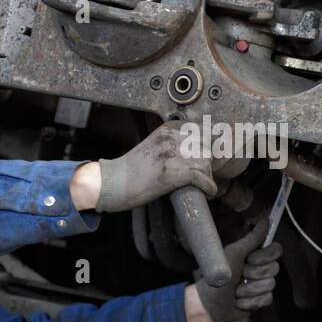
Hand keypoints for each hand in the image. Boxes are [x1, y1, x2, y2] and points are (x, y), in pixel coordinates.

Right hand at [96, 121, 217, 212]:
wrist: (113, 181)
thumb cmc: (134, 168)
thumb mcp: (157, 145)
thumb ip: (176, 142)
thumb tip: (201, 149)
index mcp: (169, 128)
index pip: (204, 132)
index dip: (208, 148)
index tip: (208, 159)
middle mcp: (172, 137)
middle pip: (207, 148)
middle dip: (208, 163)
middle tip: (203, 175)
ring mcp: (172, 154)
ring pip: (206, 163)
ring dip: (207, 176)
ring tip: (202, 184)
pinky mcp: (172, 172)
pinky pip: (202, 178)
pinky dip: (209, 188)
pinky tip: (207, 192)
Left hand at [191, 218, 282, 321]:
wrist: (210, 303)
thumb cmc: (219, 276)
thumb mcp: (234, 254)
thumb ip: (252, 238)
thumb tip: (265, 220)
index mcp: (256, 255)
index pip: (276, 249)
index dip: (265, 256)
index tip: (250, 259)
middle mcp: (261, 268)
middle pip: (274, 268)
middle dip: (253, 274)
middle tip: (239, 275)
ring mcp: (262, 285)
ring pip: (270, 285)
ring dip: (248, 289)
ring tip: (236, 290)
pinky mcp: (261, 300)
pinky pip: (266, 299)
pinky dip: (249, 301)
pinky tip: (239, 301)